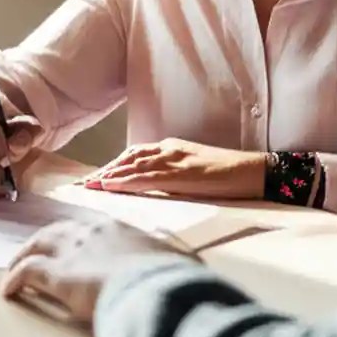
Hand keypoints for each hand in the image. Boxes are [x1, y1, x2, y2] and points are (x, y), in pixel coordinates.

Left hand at [1, 216, 191, 323]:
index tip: (77, 246)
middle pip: (59, 231)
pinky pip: (28, 272)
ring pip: (37, 245)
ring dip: (24, 255)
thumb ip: (174, 261)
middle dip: (45, 241)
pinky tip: (9, 290)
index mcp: (121, 229)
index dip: (81, 238)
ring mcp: (74, 251)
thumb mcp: (180, 264)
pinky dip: (15, 279)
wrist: (157, 287)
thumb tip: (188, 266)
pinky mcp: (58, 274)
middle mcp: (93, 233)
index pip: (94, 228)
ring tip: (15, 268)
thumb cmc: (172, 279)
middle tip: (36, 251)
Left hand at [80, 138, 265, 198]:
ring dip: (108, 176)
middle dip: (104, 170)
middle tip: (83, 184)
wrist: (253, 171)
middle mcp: (168, 149)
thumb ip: (173, 176)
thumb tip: (154, 188)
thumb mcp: (194, 171)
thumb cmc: (227, 174)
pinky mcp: (180, 173)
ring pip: (132, 165)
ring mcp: (174, 160)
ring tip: (89, 186)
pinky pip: (146, 177)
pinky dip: (124, 181)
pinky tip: (109, 186)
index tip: (95, 178)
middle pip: (128, 158)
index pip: (135, 155)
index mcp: (172, 148)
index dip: (113, 166)